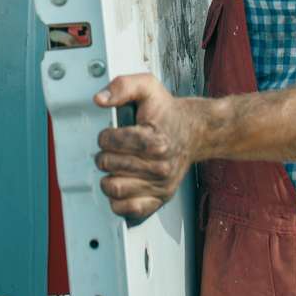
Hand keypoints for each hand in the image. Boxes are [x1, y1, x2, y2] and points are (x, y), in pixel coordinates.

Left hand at [93, 73, 205, 219]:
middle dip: (105, 154)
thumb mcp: (147, 87)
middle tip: (114, 149)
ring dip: (108, 176)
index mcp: (155, 140)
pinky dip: (118, 200)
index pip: (110, 142)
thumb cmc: (167, 113)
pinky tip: (123, 183)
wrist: (194, 131)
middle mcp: (160, 166)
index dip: (105, 135)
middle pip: (108, 165)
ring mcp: (160, 185)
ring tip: (117, 166)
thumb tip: (100, 99)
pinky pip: (128, 210)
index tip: (111, 133)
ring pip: (113, 188)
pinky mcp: (159, 198)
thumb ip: (122, 86)